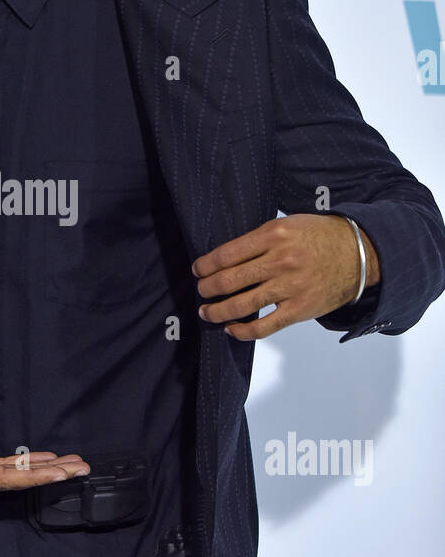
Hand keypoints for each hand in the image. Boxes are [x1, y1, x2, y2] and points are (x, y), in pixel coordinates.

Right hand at [0, 403, 89, 507]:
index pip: (5, 476)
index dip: (37, 473)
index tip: (63, 471)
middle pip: (17, 480)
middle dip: (51, 474)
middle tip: (83, 468)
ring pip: (10, 476)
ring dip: (40, 470)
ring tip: (69, 464)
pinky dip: (20, 467)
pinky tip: (34, 462)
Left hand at [191, 214, 380, 340]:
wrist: (358, 253)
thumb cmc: (321, 236)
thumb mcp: (288, 224)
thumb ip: (259, 239)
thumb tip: (226, 258)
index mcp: (274, 235)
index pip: (227, 254)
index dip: (206, 265)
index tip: (198, 270)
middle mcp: (280, 261)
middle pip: (229, 280)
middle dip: (207, 288)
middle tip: (201, 290)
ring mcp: (290, 287)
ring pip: (242, 305)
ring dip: (218, 311)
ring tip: (207, 312)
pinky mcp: (299, 309)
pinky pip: (264, 326)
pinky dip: (243, 331)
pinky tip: (231, 329)